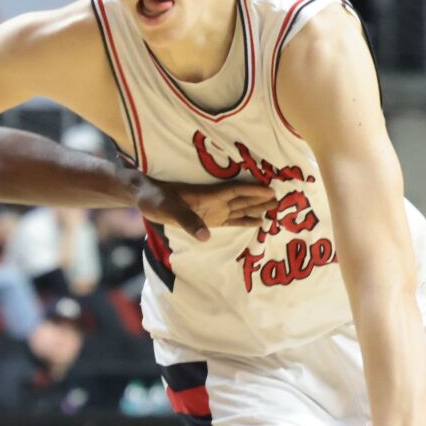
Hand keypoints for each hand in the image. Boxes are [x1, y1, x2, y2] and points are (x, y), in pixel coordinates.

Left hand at [130, 176, 275, 239]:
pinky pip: (230, 219)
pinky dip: (244, 220)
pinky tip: (257, 222)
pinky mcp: (206, 218)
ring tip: (276, 209)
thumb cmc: (153, 198)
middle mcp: (213, 201)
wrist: (143, 195)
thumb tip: (206, 236)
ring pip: (240, 208)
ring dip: (256, 208)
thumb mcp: (167, 209)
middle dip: (261, 199)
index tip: (272, 189)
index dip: (253, 190)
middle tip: (283, 200)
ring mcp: (211, 209)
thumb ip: (187, 221)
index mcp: (207, 195)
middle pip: (243, 199)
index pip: (236, 191)